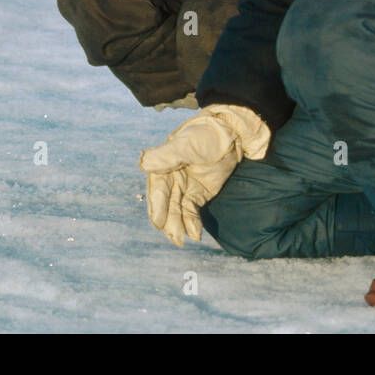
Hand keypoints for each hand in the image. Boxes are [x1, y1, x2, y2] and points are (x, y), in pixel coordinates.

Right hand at [138, 104, 271, 246]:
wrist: (231, 134)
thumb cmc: (205, 135)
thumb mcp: (187, 144)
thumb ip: (167, 156)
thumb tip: (143, 163)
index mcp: (163, 167)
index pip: (158, 190)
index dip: (158, 207)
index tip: (158, 222)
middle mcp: (171, 180)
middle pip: (167, 204)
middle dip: (169, 222)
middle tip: (174, 237)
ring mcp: (185, 188)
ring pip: (178, 211)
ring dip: (179, 226)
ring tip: (181, 241)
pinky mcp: (199, 195)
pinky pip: (192, 211)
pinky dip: (193, 223)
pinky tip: (195, 234)